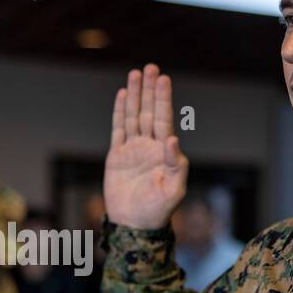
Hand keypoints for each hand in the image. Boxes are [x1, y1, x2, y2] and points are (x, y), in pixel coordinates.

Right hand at [103, 64, 187, 229]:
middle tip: (151, 67)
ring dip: (135, 95)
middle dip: (150, 90)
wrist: (134, 224)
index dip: (163, 99)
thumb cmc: (158, 209)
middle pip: (149, 111)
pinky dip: (120, 112)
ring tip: (136, 73)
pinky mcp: (117, 156)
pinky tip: (123, 95)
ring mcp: (133, 149)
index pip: (164, 119)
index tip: (163, 79)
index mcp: (165, 151)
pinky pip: (118, 129)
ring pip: (133, 116)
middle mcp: (150, 146)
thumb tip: (172, 139)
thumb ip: (176, 164)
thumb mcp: (174, 189)